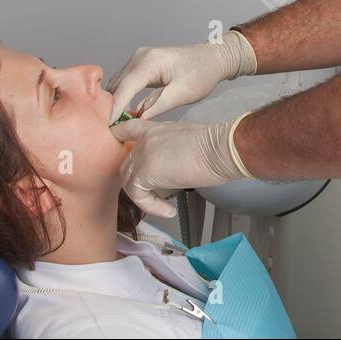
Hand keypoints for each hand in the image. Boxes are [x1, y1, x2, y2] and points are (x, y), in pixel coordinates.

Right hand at [107, 29, 256, 123]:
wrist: (213, 58)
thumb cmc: (202, 73)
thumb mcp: (183, 93)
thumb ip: (158, 105)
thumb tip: (138, 119)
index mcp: (150, 61)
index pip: (124, 87)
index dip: (114, 108)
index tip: (107, 127)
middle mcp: (140, 56)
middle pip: (117, 85)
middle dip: (112, 106)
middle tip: (113, 130)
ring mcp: (139, 58)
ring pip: (119, 83)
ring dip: (117, 101)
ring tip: (120, 123)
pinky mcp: (142, 63)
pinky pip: (126, 81)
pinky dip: (124, 95)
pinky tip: (128, 111)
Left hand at [111, 115, 252, 216]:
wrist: (221, 149)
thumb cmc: (216, 146)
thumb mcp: (186, 141)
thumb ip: (169, 149)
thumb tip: (169, 167)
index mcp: (155, 128)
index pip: (126, 130)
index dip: (120, 142)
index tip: (122, 155)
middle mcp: (145, 139)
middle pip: (126, 163)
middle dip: (135, 181)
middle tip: (151, 195)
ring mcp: (143, 154)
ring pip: (129, 181)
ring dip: (144, 197)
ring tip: (163, 206)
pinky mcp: (145, 172)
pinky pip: (138, 195)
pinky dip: (151, 206)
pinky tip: (169, 210)